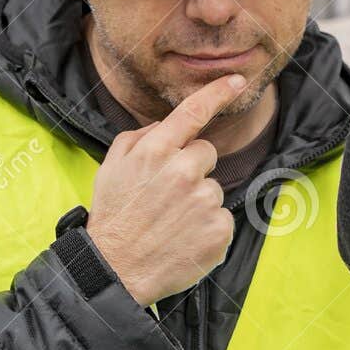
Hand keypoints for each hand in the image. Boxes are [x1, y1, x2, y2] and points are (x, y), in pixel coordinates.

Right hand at [86, 73, 241, 304]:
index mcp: (157, 151)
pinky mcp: (219, 229)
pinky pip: (222, 217)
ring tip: (170, 222)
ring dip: (197, 202)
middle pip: (206, 153)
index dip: (218, 92)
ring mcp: (204, 201)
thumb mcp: (112, 166)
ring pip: (213, 188)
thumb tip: (167, 125)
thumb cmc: (114, 215)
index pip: (194, 112)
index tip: (237, 80)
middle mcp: (184, 171)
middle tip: (166, 196)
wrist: (115, 269)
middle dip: (191, 169)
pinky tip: (184, 239)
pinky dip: (207, 228)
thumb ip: (141, 138)